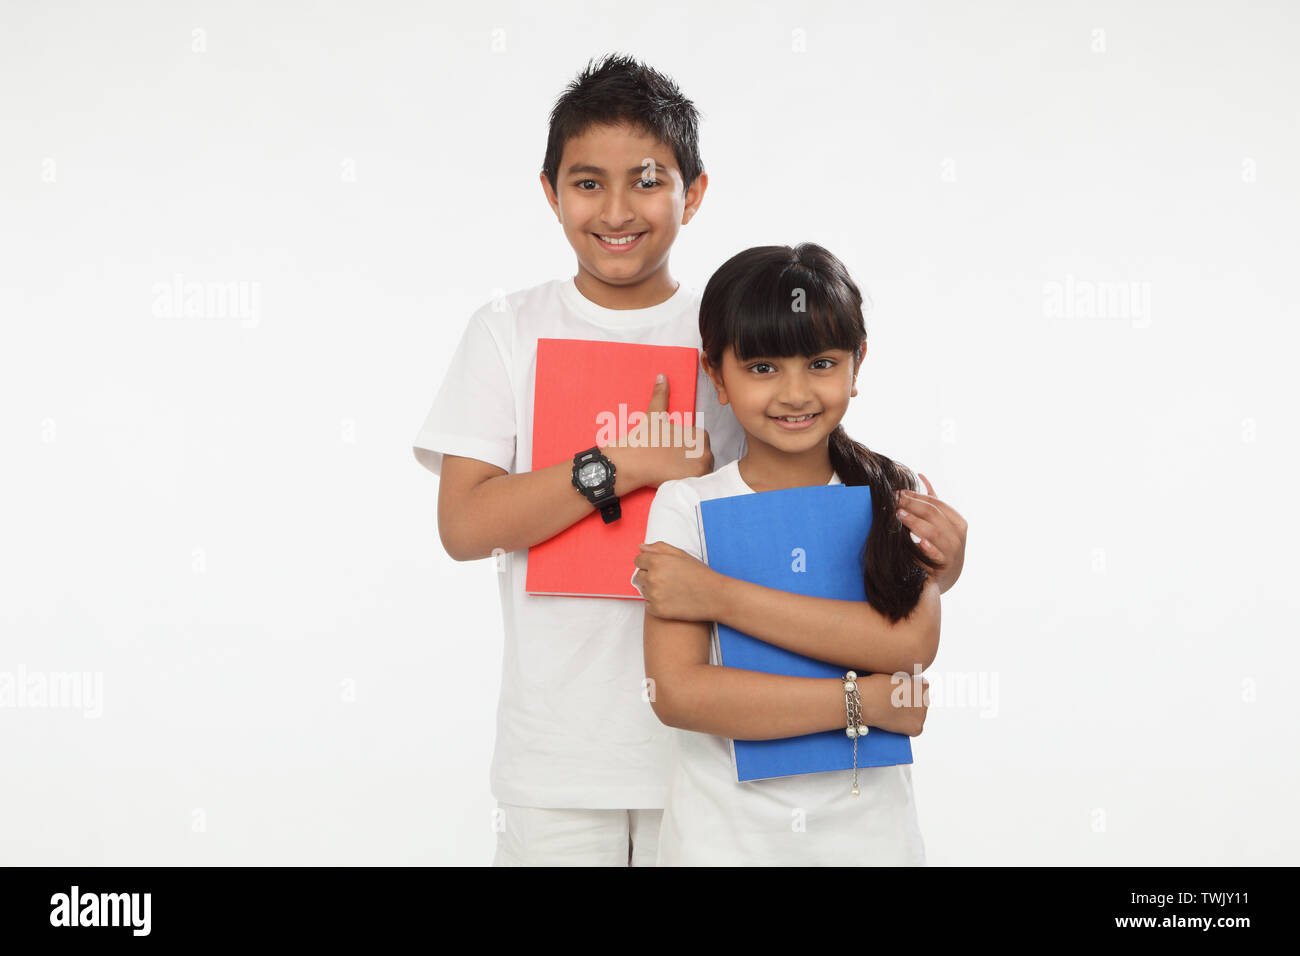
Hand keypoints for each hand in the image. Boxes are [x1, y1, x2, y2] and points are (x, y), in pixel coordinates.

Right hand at [608, 374, 712, 488]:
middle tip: (669, 462)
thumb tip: (662, 376)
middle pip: (702, 459)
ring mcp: (699, 471)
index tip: (672, 451)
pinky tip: (673, 480)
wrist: (629, 463)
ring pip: (700, 472)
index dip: (686, 447)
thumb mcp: (654, 415)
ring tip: (670, 471)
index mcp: (700, 436)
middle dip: (690, 461)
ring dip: (690, 473)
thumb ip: (661, 395)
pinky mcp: (691, 485)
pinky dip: (687, 484)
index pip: (700, 444)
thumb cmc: (643, 440)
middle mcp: (705, 453)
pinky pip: (696, 486)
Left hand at [633, 541, 720, 620]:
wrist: (714, 597)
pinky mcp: (657, 610)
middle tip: (667, 580)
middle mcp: (652, 578)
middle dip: (648, 576)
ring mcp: (654, 595)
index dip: (648, 563)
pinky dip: (655, 602)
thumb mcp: (682, 555)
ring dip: (651, 589)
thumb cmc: (700, 574)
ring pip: (642, 590)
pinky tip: (670, 599)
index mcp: (657, 562)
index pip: (638, 561)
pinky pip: (647, 604)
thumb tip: (641, 547)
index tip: (659, 568)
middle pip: (638, 576)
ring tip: (670, 589)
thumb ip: (659, 548)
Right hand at [861, 672, 929, 736]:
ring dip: (909, 714)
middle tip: (895, 703)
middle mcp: (927, 700)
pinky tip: (895, 720)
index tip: (899, 692)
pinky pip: (914, 728)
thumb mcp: (895, 677)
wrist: (867, 701)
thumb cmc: (876, 686)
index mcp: (923, 685)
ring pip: (918, 715)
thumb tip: (908, 689)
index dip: (908, 689)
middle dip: (910, 702)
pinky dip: (906, 727)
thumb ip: (906, 682)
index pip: (921, 687)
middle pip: (921, 702)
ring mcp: (923, 715)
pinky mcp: (916, 728)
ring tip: (893, 712)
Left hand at [895, 473, 966, 593]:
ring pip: (934, 532)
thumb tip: (921, 475)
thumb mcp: (941, 522)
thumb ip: (932, 500)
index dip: (917, 496)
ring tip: (899, 515)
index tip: (899, 492)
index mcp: (957, 521)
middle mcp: (958, 535)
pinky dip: (928, 548)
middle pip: (934, 515)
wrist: (947, 575)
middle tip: (894, 500)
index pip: (936, 503)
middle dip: (912, 505)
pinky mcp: (943, 568)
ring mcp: (952, 552)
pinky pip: (936, 556)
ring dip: (915, 523)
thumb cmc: (941, 544)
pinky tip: (917, 542)